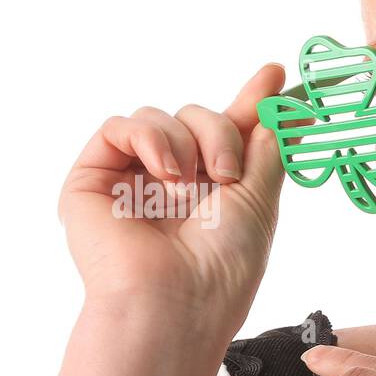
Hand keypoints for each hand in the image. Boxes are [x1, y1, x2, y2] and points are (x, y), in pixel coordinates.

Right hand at [58, 63, 287, 336]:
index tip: (275, 74)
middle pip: (199, 118)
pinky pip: (120, 127)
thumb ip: (267, 150)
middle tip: (228, 173)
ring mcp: (133, 180)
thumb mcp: (260, 201)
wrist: (175, 301)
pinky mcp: (94, 179)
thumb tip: (281, 110)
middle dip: (220, 131)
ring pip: (161, 117)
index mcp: (215, 192)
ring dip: (186, 141)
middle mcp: (174, 184)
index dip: (253, 104)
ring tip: (192, 184)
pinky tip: (164, 174)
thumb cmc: (222, 265)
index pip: (232, 135)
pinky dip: (148, 138)